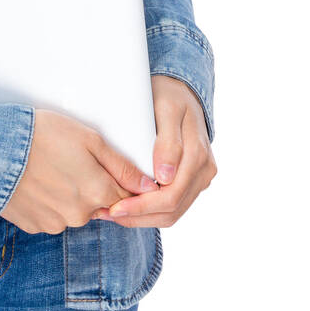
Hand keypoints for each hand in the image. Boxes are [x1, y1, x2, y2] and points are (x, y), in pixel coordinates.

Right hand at [0, 109, 161, 233]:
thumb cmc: (42, 135)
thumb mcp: (89, 139)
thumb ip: (121, 166)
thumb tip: (149, 187)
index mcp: (98, 192)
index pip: (125, 196)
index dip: (117, 179)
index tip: (101, 164)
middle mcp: (81, 215)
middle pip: (99, 204)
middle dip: (91, 185)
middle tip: (70, 159)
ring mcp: (56, 223)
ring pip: (74, 211)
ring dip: (69, 194)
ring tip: (49, 167)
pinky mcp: (35, 226)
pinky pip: (51, 216)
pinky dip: (48, 202)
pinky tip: (36, 180)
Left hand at [91, 75, 216, 226]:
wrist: (182, 91)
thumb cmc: (169, 96)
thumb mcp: (166, 110)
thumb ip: (168, 143)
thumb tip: (165, 178)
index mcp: (198, 157)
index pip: (170, 197)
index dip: (141, 207)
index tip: (114, 207)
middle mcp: (203, 172)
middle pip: (171, 211)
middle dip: (137, 217)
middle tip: (105, 214)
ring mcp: (200, 178)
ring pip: (172, 214)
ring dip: (141, 219)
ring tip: (111, 214)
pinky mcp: (193, 181)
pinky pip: (173, 205)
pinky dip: (150, 211)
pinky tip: (127, 207)